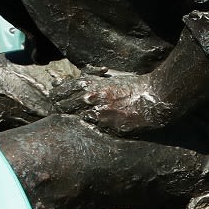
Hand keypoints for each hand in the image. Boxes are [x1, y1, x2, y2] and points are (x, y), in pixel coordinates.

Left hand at [51, 68, 174, 135]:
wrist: (154, 97)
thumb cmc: (133, 86)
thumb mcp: (107, 79)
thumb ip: (91, 83)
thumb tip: (77, 86)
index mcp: (88, 85)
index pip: (60, 93)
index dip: (55, 98)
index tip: (54, 102)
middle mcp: (90, 99)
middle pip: (62, 107)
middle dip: (60, 110)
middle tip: (61, 115)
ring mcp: (98, 114)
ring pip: (76, 120)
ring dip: (75, 120)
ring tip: (76, 123)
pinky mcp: (108, 127)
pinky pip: (93, 129)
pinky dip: (91, 128)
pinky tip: (92, 129)